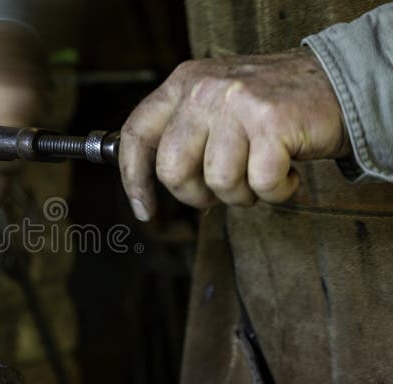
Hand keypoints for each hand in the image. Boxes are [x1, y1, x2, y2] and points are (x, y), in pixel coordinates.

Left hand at [119, 48, 349, 220]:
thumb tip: (146, 181)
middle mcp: (204, 90)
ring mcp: (237, 104)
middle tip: (220, 192)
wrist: (341, 81)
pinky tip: (287, 171)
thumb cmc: (272, 108)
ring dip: (243, 194)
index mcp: (184, 83)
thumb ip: (182, 132)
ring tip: (261, 172)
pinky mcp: (271, 122)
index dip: (133, 179)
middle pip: (172, 169)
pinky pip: (260, 184)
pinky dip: (276, 191)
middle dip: (195, 195)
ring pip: (218, 182)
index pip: (136, 134)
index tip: (144, 209)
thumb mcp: (215, 103)